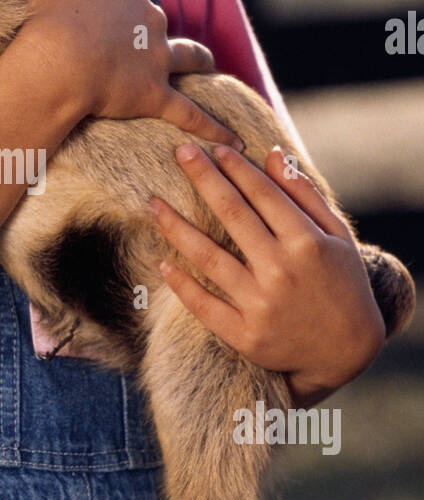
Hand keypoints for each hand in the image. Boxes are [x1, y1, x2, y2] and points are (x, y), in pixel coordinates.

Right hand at [27, 0, 243, 147]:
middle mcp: (150, 18)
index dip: (110, 7)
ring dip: (200, 61)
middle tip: (131, 49)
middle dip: (149, 32)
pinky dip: (211, 126)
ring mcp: (157, 56)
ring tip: (208, 67)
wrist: (58, 60)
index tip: (94, 20)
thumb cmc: (50, 20)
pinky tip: (230, 139)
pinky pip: (189, 113)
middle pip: (155, 22)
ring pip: (189, 56)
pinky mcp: (156, 94)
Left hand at [148, 143, 386, 402]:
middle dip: (204, 178)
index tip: (214, 148)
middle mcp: (281, 270)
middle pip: (232, 214)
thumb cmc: (342, 283)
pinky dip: (181, 284)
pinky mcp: (245, 335)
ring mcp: (261, 304)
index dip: (236, 168)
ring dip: (176, 226)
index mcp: (307, 243)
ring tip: (153, 203)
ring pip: (208, 256)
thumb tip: (273, 154)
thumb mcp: (337, 236)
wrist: (346, 351)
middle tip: (180, 152)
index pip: (263, 194)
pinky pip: (203, 305)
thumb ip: (304, 195)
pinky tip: (162, 262)